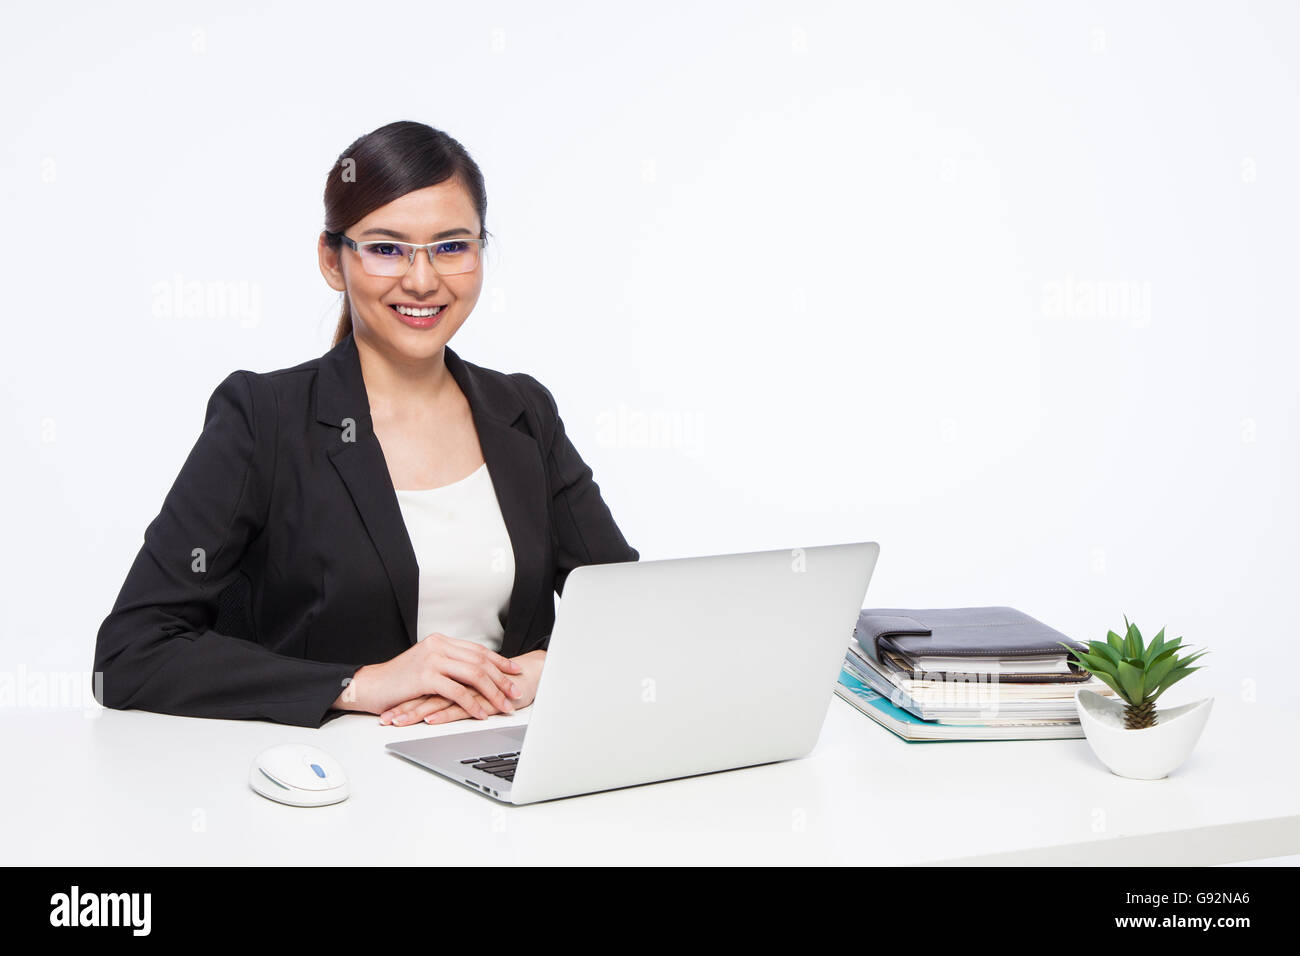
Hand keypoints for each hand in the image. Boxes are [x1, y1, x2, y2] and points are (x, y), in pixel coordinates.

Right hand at [380, 649, 546, 725]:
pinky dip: (471, 704)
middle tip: (517, 692)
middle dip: (502, 679)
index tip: (515, 672)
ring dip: (493, 693)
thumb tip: (473, 676)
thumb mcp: (426, 666)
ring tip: (504, 707)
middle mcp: (438, 646)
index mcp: (441, 642)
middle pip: (481, 661)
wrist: (369, 686)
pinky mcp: (425, 677)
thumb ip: (447, 666)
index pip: (478, 650)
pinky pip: (457, 691)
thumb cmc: (397, 681)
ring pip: (474, 675)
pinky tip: (480, 714)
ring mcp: (432, 660)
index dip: (500, 662)